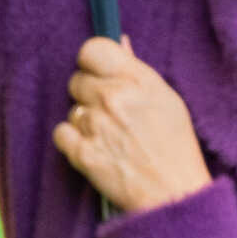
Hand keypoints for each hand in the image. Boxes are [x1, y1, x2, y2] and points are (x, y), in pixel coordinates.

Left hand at [52, 38, 214, 214]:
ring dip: (85, 120)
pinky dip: (72, 140)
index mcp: (136, 80)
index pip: (91, 49)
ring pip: (72, 108)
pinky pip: (61, 133)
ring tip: (108, 135)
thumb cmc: (175, 146)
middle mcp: (113, 98)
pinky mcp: (83, 154)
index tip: (99, 73)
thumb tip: (121, 43)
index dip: (92, 62)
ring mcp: (96, 126)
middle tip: (109, 112)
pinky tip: (92, 147)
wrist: (174, 194)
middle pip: (77, 80)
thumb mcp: (167, 99)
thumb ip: (137, 70)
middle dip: (89, 93)